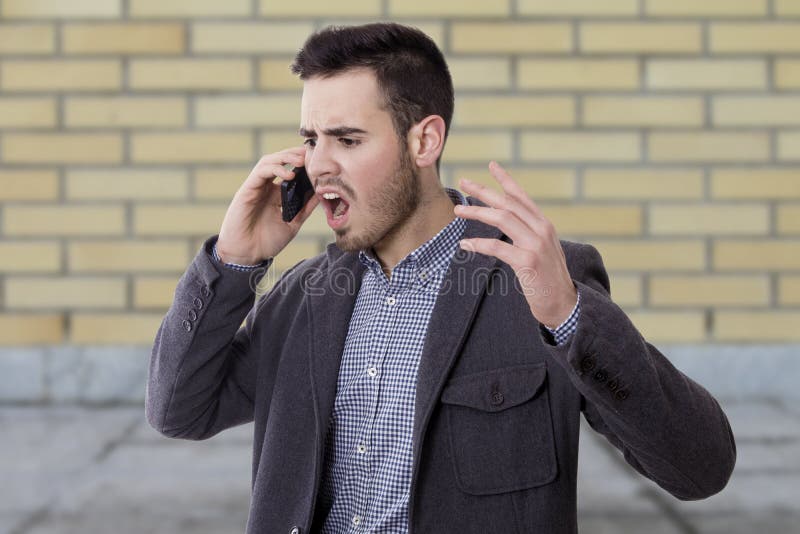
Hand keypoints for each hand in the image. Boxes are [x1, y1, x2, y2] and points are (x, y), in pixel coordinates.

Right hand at [217, 148, 319, 264]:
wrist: (246, 255)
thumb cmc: (266, 242)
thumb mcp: (293, 223)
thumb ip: (305, 208)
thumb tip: (322, 194)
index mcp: (276, 194)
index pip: (289, 170)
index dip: (302, 162)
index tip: (318, 159)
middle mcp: (266, 187)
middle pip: (280, 161)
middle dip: (295, 154)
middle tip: (311, 153)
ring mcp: (256, 187)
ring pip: (269, 162)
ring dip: (285, 157)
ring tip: (301, 160)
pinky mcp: (247, 190)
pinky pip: (260, 173)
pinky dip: (275, 169)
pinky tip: (289, 173)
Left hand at [454, 161, 576, 327]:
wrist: (564, 304)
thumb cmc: (548, 279)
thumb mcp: (543, 249)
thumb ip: (529, 234)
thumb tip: (509, 223)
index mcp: (544, 225)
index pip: (522, 197)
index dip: (506, 180)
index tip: (491, 166)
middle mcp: (541, 230)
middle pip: (508, 203)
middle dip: (484, 191)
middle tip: (463, 182)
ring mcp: (536, 245)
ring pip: (502, 219)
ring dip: (477, 212)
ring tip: (458, 210)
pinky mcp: (528, 262)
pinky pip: (498, 247)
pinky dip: (479, 244)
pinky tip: (465, 243)